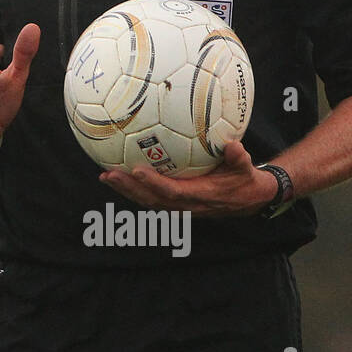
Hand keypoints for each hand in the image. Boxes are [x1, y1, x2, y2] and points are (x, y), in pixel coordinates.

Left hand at [99, 140, 279, 217]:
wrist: (246, 200)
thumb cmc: (243, 180)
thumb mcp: (245, 169)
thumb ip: (239, 158)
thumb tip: (233, 144)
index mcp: (201, 196)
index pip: (173, 192)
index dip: (154, 184)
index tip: (137, 171)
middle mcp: (186, 205)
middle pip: (151, 199)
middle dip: (129, 188)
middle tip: (109, 174)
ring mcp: (178, 207)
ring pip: (147, 201)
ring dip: (125, 190)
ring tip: (105, 176)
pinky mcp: (174, 203)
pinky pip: (150, 197)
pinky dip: (132, 189)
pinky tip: (117, 176)